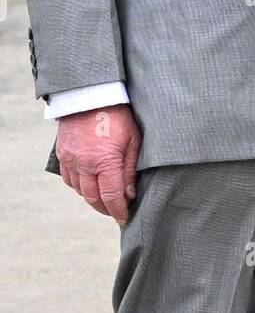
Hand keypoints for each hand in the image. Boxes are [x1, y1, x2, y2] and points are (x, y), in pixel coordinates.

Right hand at [55, 104, 141, 224]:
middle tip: (116, 212)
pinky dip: (79, 186)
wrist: (92, 94)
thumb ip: (130, 168)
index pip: (111, 196)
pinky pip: (69, 179)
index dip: (118, 210)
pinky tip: (90, 185)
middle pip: (93, 198)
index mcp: (104, 161)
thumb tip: (129, 193)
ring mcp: (70, 159)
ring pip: (79, 190)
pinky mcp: (62, 153)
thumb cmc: (119, 115)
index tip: (124, 218)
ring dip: (92, 198)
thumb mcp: (134, 139)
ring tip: (105, 199)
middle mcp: (84, 163)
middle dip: (105, 208)